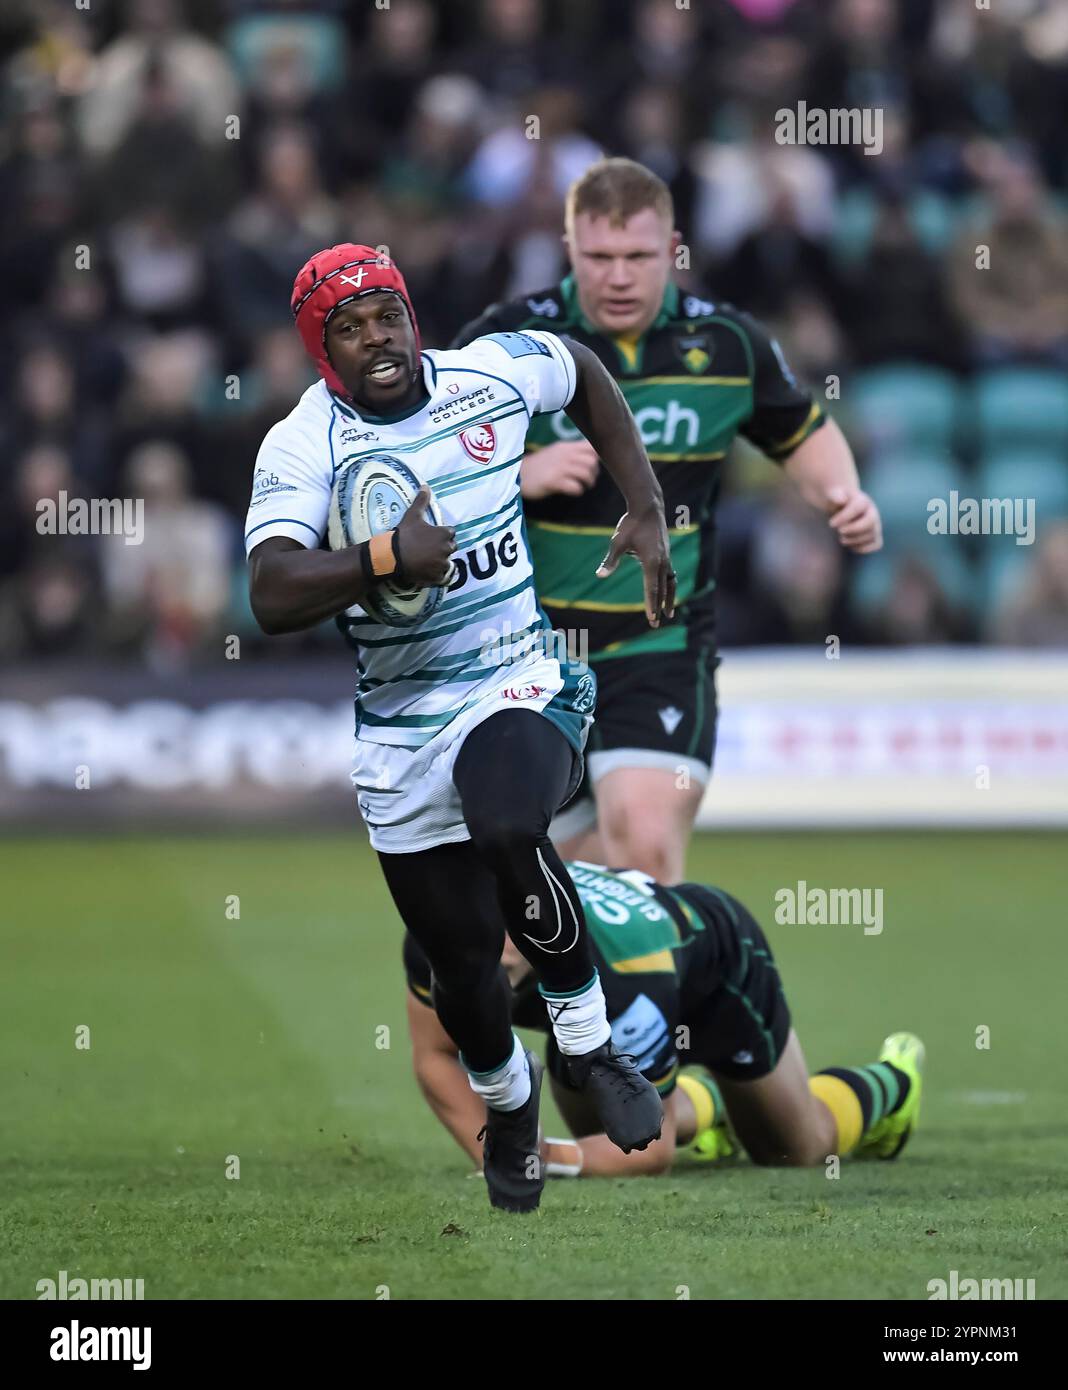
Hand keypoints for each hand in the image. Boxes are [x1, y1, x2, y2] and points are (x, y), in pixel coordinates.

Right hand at [394, 484, 456, 585]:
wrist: (392, 555)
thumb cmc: (403, 534)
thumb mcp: (412, 515)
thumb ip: (421, 501)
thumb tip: (425, 486)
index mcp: (444, 534)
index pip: (451, 533)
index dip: (442, 535)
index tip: (432, 537)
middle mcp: (446, 549)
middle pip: (451, 548)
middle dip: (443, 548)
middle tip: (429, 549)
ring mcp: (442, 564)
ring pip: (447, 563)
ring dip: (440, 562)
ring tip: (428, 561)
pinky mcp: (436, 576)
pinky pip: (442, 577)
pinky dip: (436, 575)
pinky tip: (427, 571)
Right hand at [520, 442, 599, 499]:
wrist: (517, 475)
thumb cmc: (537, 467)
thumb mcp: (554, 453)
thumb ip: (570, 454)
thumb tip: (589, 460)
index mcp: (565, 447)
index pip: (590, 446)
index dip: (597, 457)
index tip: (593, 466)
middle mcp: (564, 455)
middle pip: (591, 461)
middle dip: (594, 472)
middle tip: (589, 479)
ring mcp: (559, 467)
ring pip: (586, 473)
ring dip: (588, 482)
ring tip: (584, 486)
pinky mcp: (554, 481)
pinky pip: (575, 486)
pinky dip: (578, 490)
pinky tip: (574, 492)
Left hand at [597, 503, 674, 626]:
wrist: (648, 507)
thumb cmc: (630, 524)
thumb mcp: (617, 542)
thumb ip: (610, 560)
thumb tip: (599, 575)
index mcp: (651, 562)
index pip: (651, 589)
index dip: (651, 605)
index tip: (652, 619)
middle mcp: (662, 562)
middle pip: (662, 590)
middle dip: (659, 608)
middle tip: (655, 625)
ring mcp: (666, 558)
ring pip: (670, 584)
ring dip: (669, 600)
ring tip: (670, 614)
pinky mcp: (666, 555)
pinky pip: (670, 575)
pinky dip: (670, 587)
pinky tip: (668, 593)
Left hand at [827, 486, 882, 553]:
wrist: (843, 506)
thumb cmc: (837, 501)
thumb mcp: (833, 495)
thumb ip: (835, 495)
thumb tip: (841, 500)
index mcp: (862, 500)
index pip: (857, 507)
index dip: (844, 517)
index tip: (831, 524)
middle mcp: (872, 512)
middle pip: (870, 522)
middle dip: (853, 529)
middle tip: (840, 531)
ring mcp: (876, 524)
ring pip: (872, 535)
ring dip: (854, 540)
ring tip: (842, 538)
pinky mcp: (875, 535)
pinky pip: (876, 544)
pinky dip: (863, 548)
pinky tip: (851, 545)